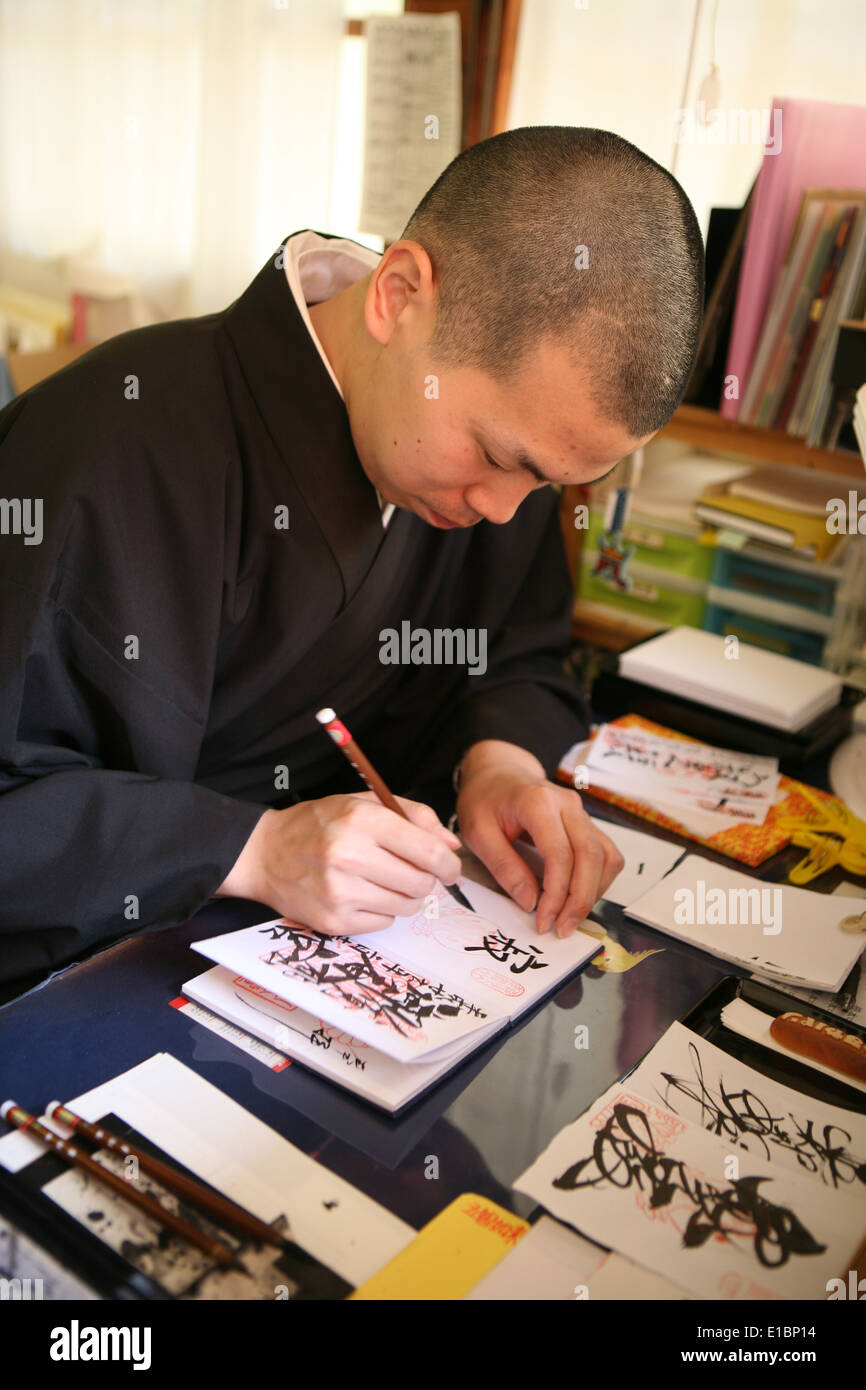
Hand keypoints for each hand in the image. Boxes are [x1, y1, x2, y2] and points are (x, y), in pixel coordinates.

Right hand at [215, 791, 461, 934]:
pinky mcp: (333, 921)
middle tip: (412, 872)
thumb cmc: (318, 824)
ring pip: (407, 906)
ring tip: (384, 881)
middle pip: (421, 882)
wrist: (263, 854)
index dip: (449, 863)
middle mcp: (349, 856)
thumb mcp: (363, 803)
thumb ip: (413, 816)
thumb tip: (451, 845)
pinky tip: (363, 894)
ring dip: (405, 896)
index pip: (428, 851)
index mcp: (361, 820)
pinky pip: (384, 922)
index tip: (449, 867)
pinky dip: (382, 910)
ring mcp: (340, 892)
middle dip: (426, 879)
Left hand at [456, 740, 624, 936]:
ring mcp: (581, 812)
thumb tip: (531, 902)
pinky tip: (577, 897)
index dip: (556, 893)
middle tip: (561, 928)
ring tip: (569, 917)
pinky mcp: (586, 822)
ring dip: (594, 892)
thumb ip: (504, 867)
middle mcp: (568, 804)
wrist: (497, 772)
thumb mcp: (478, 833)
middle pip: (591, 856)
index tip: (543, 920)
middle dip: (580, 899)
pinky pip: (606, 853)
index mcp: (537, 802)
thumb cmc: (484, 800)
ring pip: (606, 856)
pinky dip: (598, 880)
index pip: (560, 854)